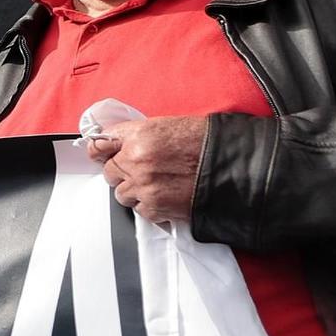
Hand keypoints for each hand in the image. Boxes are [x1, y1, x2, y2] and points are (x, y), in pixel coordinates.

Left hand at [83, 115, 205, 222]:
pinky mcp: (154, 207)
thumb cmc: (207, 143)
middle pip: (109, 172)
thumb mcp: (169, 125)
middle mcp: (136, 161)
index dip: (101, 150)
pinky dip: (150, 206)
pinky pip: (139, 210)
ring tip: (158, 184)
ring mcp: (143, 186)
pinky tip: (167, 196)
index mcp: (139, 136)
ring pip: (122, 194)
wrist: (234, 166)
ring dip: (134, 191)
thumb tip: (115, 141)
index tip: (101, 154)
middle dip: (122, 172)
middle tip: (142, 171)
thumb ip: (138, 134)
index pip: (101, 144)